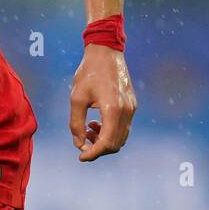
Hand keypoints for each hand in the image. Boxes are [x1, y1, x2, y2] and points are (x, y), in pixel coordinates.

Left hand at [69, 45, 136, 160]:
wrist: (106, 52)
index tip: (81, 157)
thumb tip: (78, 144)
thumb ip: (76, 124)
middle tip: (82, 143)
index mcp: (113, 109)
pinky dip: (110, 132)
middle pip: (115, 144)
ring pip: (121, 138)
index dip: (93, 154)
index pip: (107, 143)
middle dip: (98, 149)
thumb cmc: (88, 73)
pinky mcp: (132, 105)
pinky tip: (95, 124)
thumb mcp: (76, 98)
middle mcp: (127, 111)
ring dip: (104, 141)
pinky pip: (123, 128)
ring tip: (88, 131)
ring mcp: (132, 108)